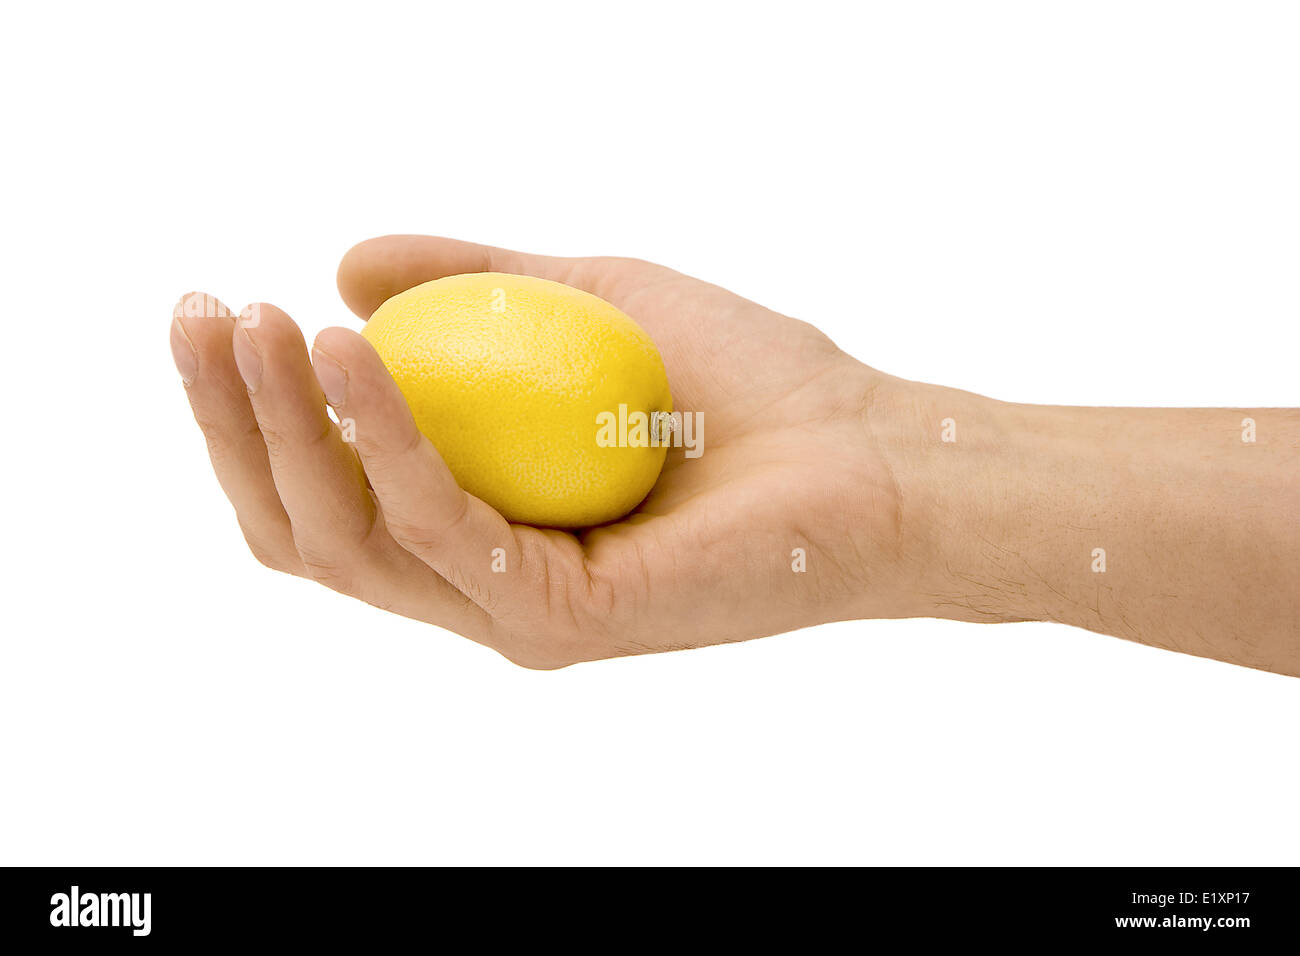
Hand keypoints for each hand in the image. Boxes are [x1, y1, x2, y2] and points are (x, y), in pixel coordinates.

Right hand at [171, 235, 906, 666]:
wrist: (866, 452)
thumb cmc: (743, 381)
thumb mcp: (582, 297)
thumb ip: (470, 283)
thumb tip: (344, 260)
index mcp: (476, 525)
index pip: (324, 488)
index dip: (251, 409)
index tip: (221, 306)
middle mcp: (479, 582)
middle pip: (307, 525)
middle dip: (232, 420)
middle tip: (200, 308)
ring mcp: (513, 611)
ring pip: (348, 540)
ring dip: (282, 425)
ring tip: (252, 320)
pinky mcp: (559, 617)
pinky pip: (441, 527)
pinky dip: (385, 436)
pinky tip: (350, 350)